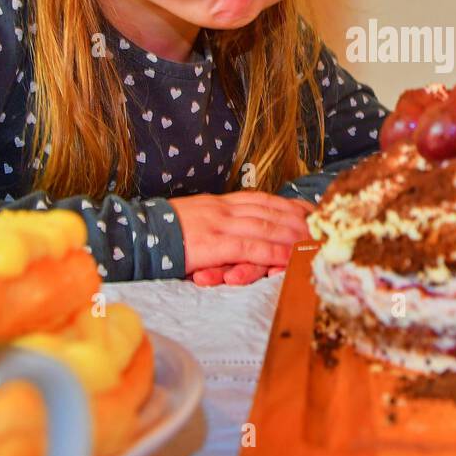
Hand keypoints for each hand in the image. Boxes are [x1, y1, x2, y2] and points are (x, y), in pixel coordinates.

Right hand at [169, 192, 314, 284]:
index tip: (308, 208)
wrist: (133, 234)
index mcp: (218, 203)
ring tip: (314, 242)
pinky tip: (289, 256)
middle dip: (299, 218)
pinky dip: (273, 251)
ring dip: (293, 234)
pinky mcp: (213, 244)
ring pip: (266, 226)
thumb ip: (214, 222)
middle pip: (270, 210)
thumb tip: (233, 232)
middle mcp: (223, 209)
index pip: (261, 199)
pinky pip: (250, 246)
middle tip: (322, 225)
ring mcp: (219, 225)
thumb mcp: (191, 220)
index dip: (288, 204)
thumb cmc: (159, 233)